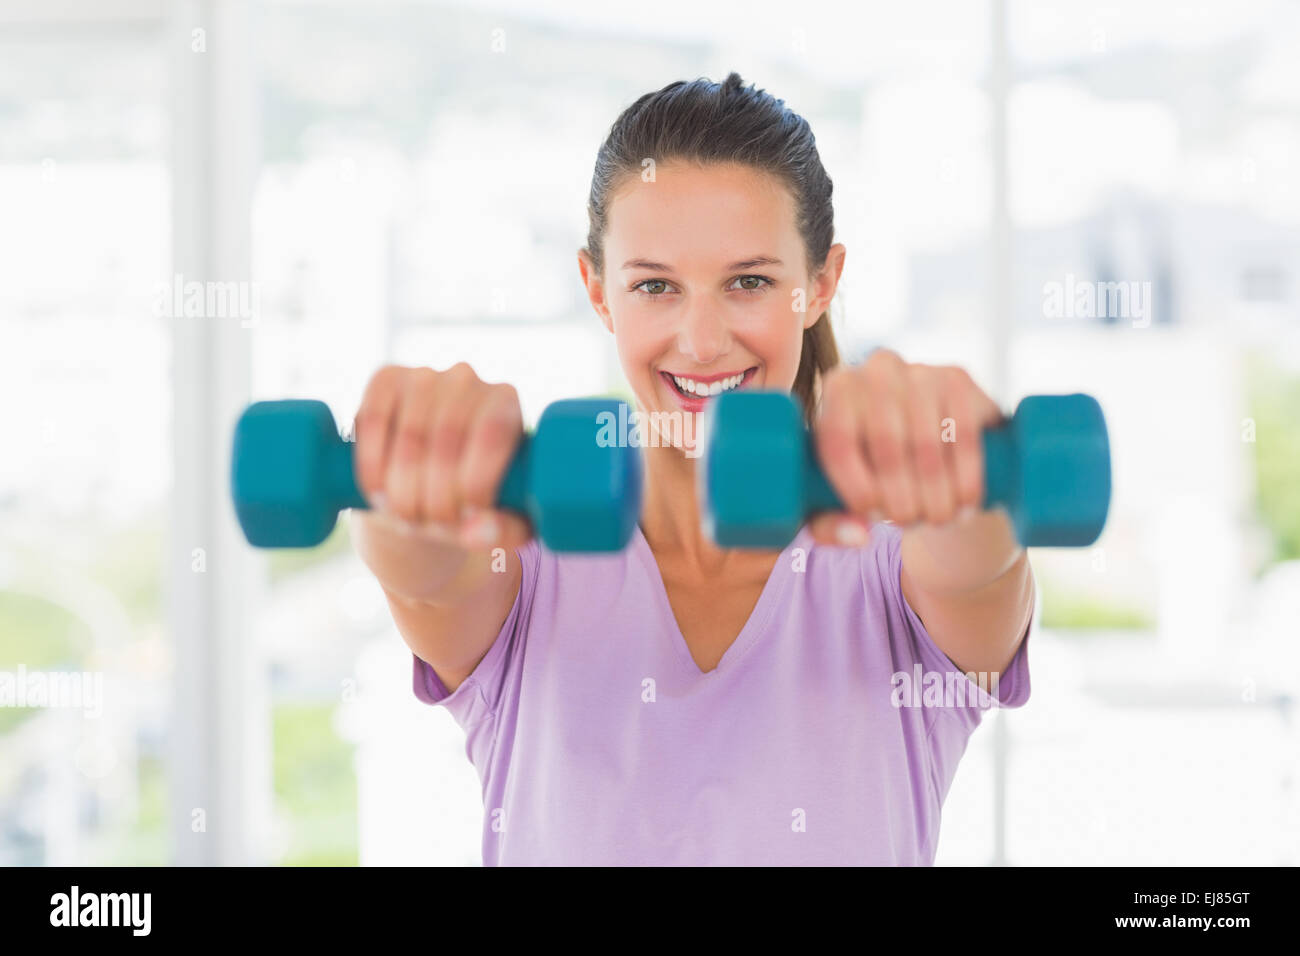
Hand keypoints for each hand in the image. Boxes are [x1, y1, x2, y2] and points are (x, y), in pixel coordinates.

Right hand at [352, 363, 531, 550]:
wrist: (424, 481)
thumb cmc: (474, 501)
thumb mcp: (503, 522)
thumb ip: (504, 532)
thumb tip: (477, 531)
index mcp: (505, 404)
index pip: (493, 432)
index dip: (476, 478)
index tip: (465, 517)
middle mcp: (468, 379)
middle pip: (449, 435)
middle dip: (436, 493)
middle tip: (431, 527)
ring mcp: (424, 376)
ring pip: (411, 433)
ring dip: (403, 485)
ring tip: (405, 518)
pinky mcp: (385, 380)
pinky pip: (374, 418)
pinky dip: (372, 463)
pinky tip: (377, 493)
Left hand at [807, 349, 1004, 546]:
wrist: (938, 446)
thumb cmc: (877, 476)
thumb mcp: (843, 501)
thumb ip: (832, 526)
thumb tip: (859, 535)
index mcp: (837, 391)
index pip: (838, 440)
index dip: (855, 485)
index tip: (872, 516)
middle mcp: (875, 370)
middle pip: (884, 441)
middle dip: (899, 495)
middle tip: (909, 523)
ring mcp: (919, 370)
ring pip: (925, 442)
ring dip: (935, 493)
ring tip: (937, 519)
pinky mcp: (958, 379)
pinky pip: (963, 434)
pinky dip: (965, 477)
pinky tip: (965, 503)